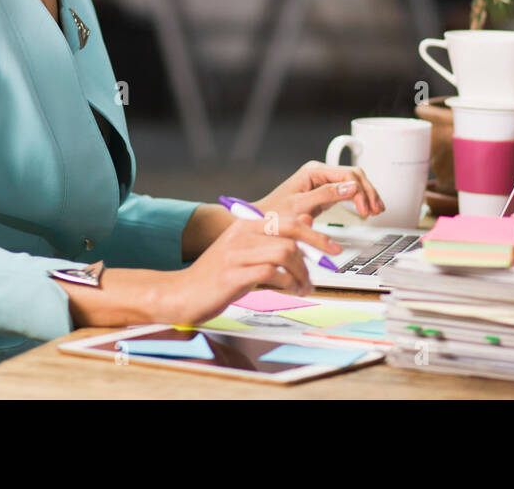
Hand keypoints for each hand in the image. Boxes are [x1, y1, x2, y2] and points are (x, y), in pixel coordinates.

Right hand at [157, 216, 342, 327]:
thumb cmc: (215, 276)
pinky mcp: (232, 275)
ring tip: (304, 287)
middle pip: (290, 234)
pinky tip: (290, 291)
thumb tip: (304, 219)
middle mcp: (240, 235)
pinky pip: (271, 274)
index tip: (331, 247)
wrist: (181, 293)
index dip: (315, 233)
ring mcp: (235, 254)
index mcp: (244, 225)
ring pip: (284, 254)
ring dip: (301, 273)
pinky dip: (287, 284)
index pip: (288, 221)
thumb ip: (271, 237)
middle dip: (316, 247)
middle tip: (329, 262)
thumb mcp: (245, 252)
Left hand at [253, 159, 384, 221]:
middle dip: (368, 192)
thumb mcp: (300, 206)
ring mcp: (322, 182)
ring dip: (367, 194)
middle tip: (376, 209)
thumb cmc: (275, 214)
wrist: (261, 222)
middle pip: (354, 176)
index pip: (348, 175)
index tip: (366, 210)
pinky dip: (359, 199)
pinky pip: (347, 191)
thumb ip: (326, 195)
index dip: (361, 192)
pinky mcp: (323, 192)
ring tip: (377, 209)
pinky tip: (366, 207)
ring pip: (354, 182)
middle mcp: (319, 173)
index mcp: (314, 171)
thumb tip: (351, 188)